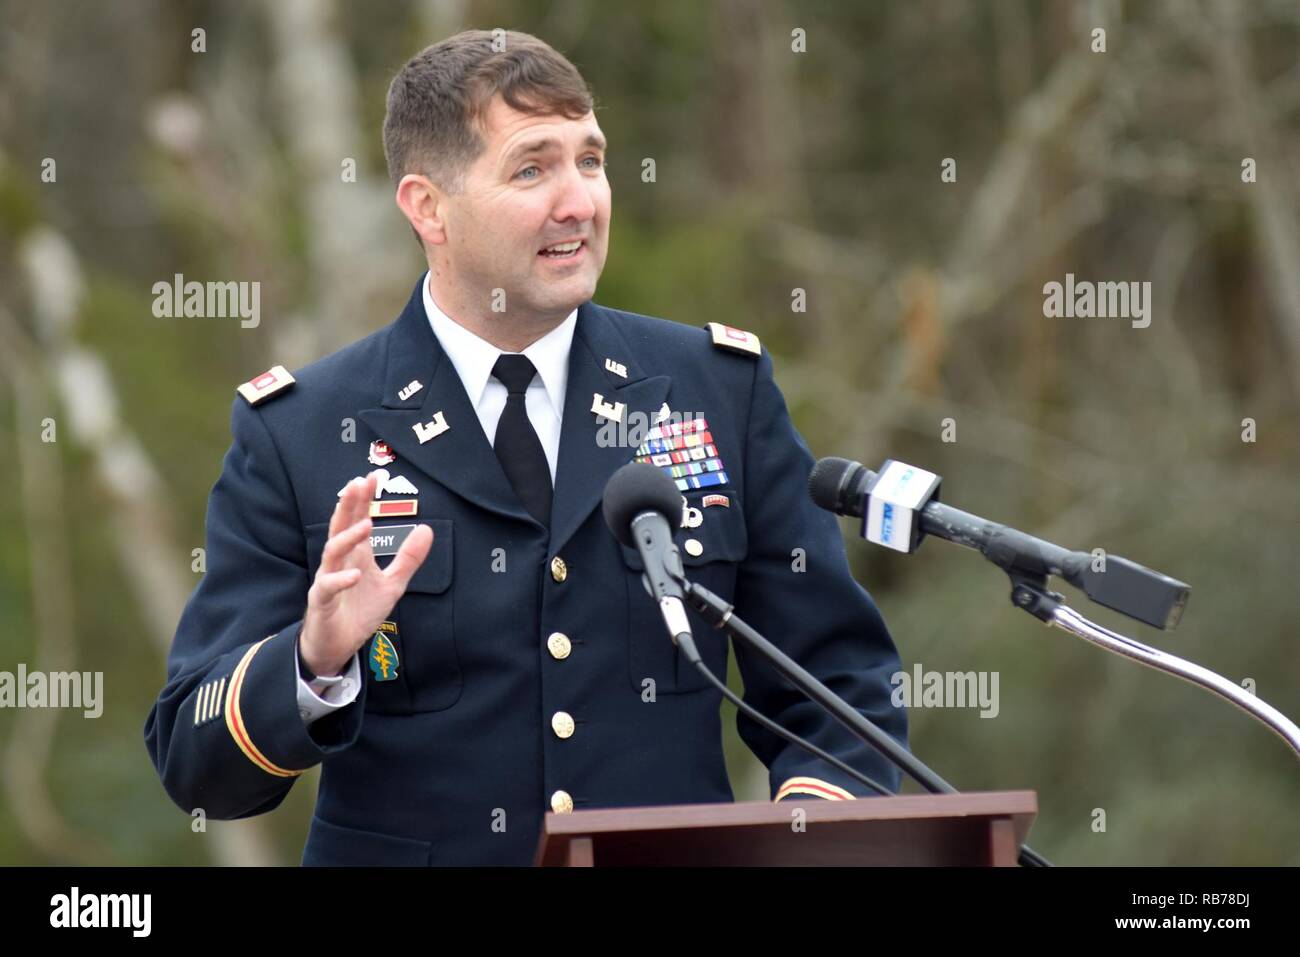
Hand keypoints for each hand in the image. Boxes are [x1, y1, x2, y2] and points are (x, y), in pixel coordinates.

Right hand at [299, 471, 432, 676]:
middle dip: (349, 505)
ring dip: (348, 537)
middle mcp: (339, 562)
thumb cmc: (359, 612)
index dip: (363, 498)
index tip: (373, 476)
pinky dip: (341, 580)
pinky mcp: (322, 601)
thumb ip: (408, 558)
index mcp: (355, 555)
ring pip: (332, 552)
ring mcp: (328, 579)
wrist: (337, 646)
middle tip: (358, 483)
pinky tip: (356, 574)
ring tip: (366, 523)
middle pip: (340, 527)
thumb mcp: (392, 584)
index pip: (356, 519)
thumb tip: (427, 529)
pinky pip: (328, 586)